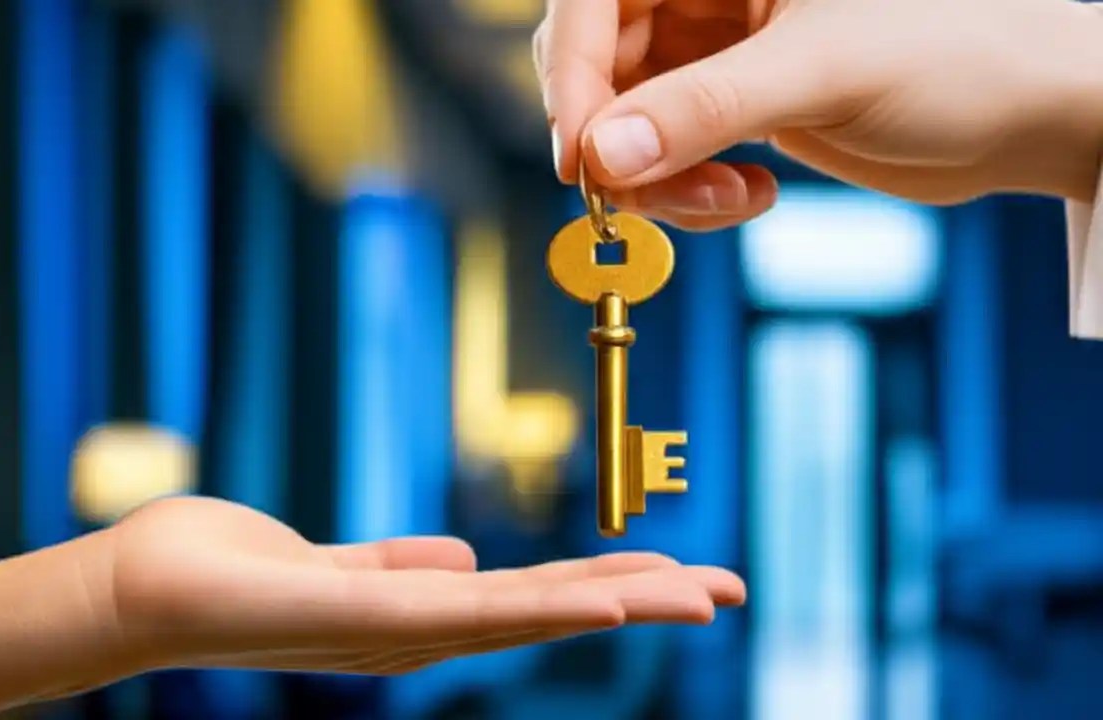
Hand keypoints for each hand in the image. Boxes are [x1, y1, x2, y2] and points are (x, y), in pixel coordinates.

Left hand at [105, 497, 744, 675]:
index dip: (609, 593)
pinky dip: (545, 610)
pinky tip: (604, 602)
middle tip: (728, 590)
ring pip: (529, 618)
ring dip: (618, 607)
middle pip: (547, 615)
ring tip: (696, 595)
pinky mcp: (372, 619)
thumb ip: (399, 564)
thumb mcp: (332, 563)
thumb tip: (467, 559)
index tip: (678, 577)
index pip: (530, 602)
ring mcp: (401, 635)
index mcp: (417, 617)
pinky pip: (472, 614)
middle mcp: (420, 638)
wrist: (144, 589)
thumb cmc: (226, 571)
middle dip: (641, 603)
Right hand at [536, 0, 1102, 230]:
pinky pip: (666, 152)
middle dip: (613, 137)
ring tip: (726, 198)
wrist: (1021, 114)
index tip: (580, 150)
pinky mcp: (730, 104)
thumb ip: (705, 109)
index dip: (572, 67)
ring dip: (654, 177)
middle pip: (597, 60)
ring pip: (625, 118)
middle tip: (640, 192)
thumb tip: (602, 155)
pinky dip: (686, 189)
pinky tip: (749, 193)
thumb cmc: (955, 53)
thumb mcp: (823, 72)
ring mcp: (715, 50)